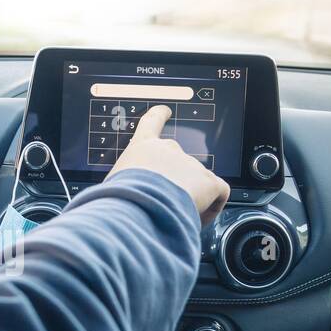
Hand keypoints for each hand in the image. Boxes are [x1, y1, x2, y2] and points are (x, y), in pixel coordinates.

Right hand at [109, 104, 229, 224]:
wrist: (138, 208)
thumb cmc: (120, 199)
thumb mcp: (113, 185)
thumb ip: (124, 184)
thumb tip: (123, 198)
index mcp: (142, 147)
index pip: (151, 122)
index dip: (159, 116)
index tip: (165, 111)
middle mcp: (169, 150)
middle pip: (178, 162)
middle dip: (175, 182)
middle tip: (165, 203)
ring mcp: (191, 164)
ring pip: (196, 182)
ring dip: (188, 199)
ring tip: (174, 218)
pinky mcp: (209, 181)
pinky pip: (218, 193)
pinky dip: (211, 207)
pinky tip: (197, 219)